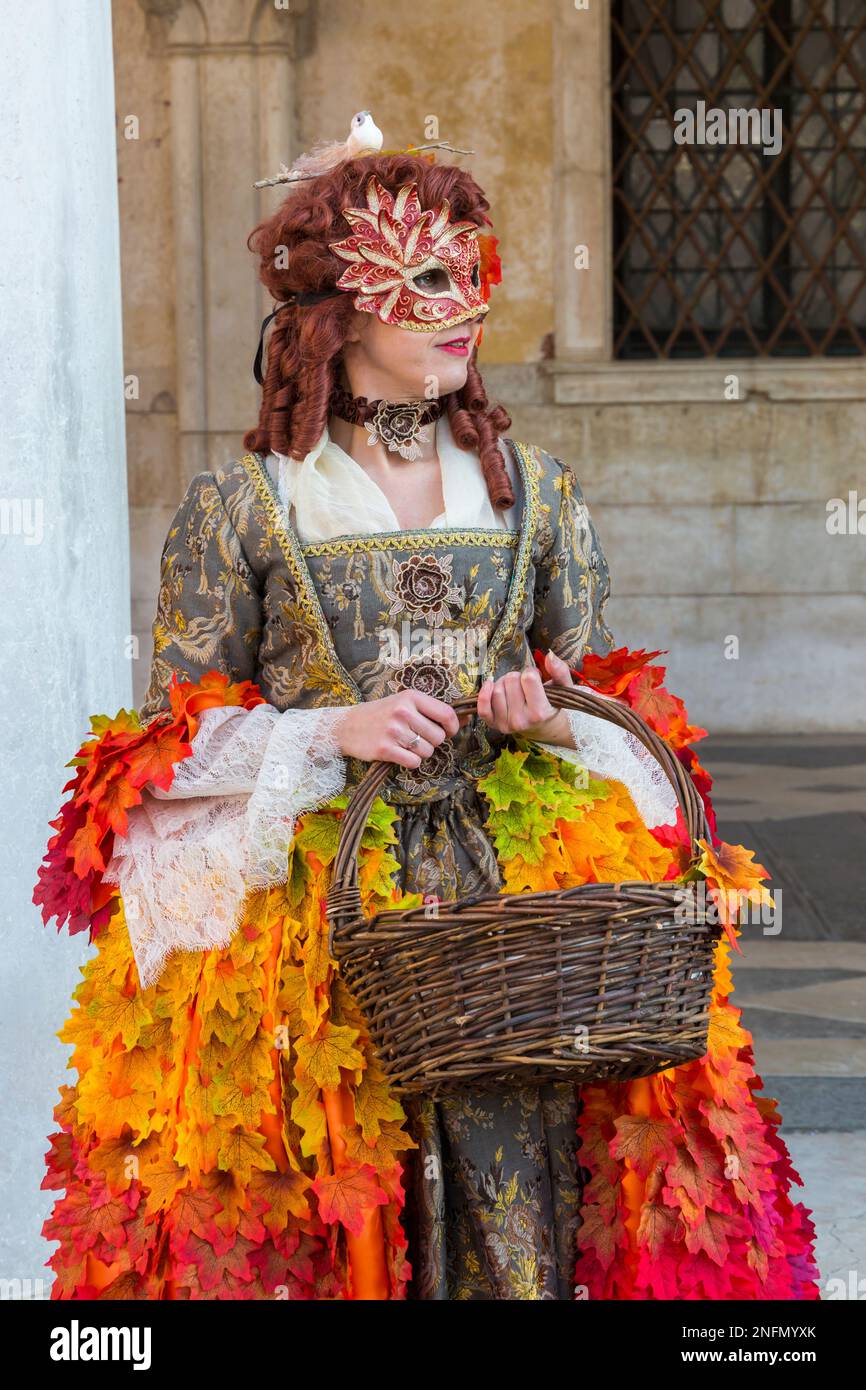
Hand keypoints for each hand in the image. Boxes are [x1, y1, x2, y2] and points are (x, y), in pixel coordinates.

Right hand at [336, 689, 461, 768]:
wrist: (346, 726)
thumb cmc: (381, 714)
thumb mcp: (404, 703)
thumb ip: (431, 710)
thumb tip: (465, 720)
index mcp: (410, 697)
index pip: (446, 714)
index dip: (453, 727)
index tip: (448, 732)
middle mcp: (403, 712)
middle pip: (438, 737)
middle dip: (432, 742)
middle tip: (417, 739)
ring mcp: (393, 731)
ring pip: (427, 751)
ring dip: (420, 753)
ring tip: (405, 745)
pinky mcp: (384, 749)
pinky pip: (413, 762)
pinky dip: (409, 762)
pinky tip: (398, 753)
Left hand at [477, 650, 575, 741]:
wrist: (543, 726)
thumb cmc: (552, 703)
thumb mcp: (563, 687)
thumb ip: (560, 671)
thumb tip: (550, 656)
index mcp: (540, 712)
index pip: (528, 678)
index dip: (531, 672)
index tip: (536, 679)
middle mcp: (522, 720)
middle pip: (510, 680)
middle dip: (517, 677)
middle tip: (524, 685)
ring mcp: (506, 724)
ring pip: (496, 689)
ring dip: (503, 683)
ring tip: (514, 689)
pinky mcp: (494, 725)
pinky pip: (482, 707)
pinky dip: (484, 693)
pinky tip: (490, 684)